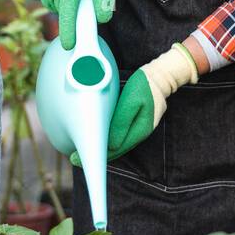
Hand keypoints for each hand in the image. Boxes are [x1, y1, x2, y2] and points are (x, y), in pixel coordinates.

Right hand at [39, 0, 115, 49]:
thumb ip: (104, 0)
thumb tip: (101, 21)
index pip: (68, 13)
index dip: (70, 32)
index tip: (69, 46)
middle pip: (66, 13)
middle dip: (78, 13)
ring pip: (60, 10)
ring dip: (71, 6)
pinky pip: (55, 4)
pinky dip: (64, 1)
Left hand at [69, 43, 197, 164]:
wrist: (161, 76)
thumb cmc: (145, 85)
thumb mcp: (131, 101)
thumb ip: (120, 122)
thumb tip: (109, 144)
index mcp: (138, 131)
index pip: (114, 150)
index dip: (95, 156)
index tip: (76, 158)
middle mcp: (139, 133)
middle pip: (115, 150)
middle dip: (96, 155)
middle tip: (74, 157)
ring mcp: (139, 128)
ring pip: (117, 144)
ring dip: (101, 148)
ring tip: (83, 149)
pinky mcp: (137, 123)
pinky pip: (120, 136)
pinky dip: (108, 139)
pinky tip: (98, 137)